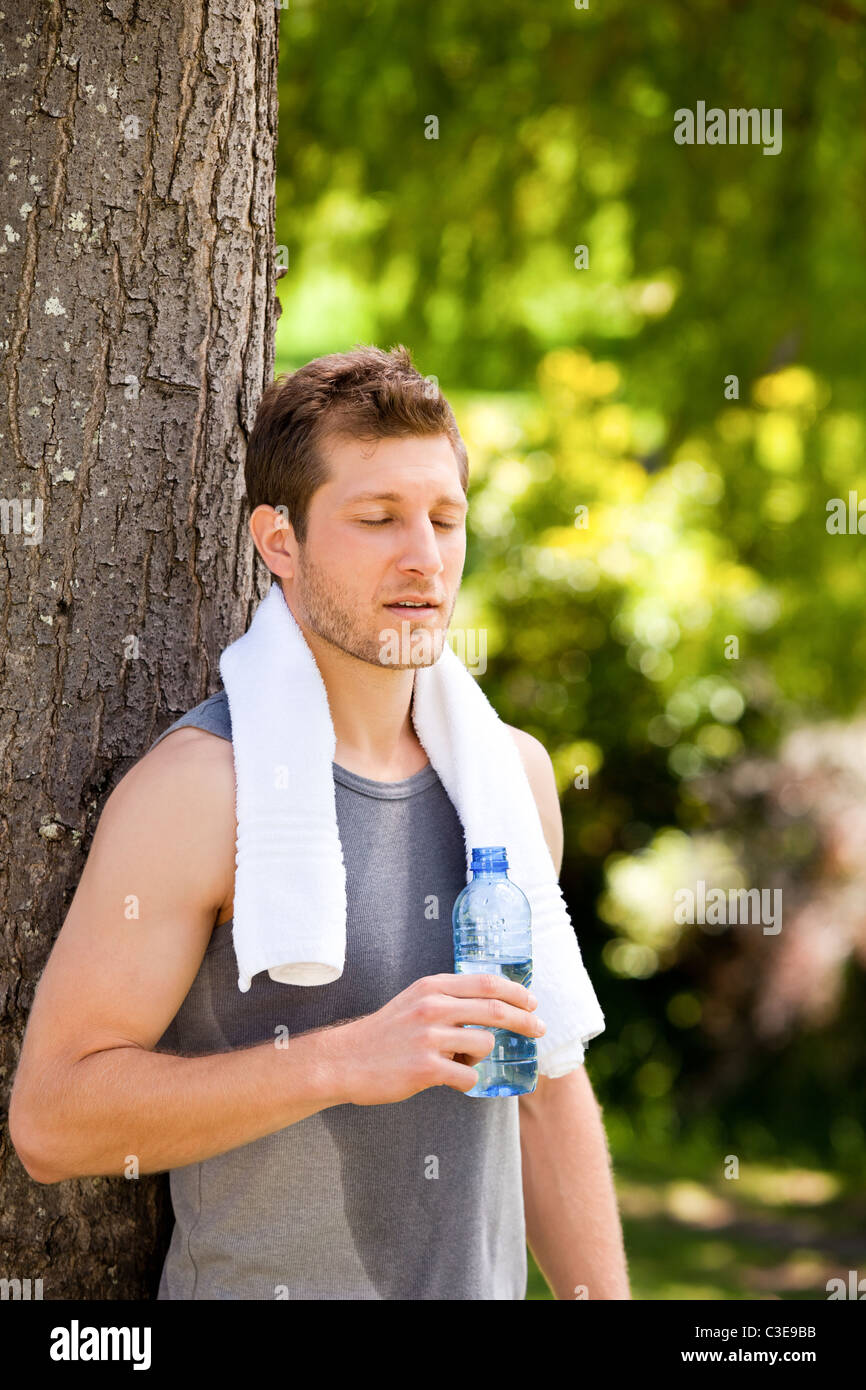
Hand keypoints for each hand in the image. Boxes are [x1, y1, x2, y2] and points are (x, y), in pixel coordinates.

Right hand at [329, 971, 544, 1105]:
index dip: (516, 992)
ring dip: (480, 1057)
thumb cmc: (386, 1033)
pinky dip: (466, 1079)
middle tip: (539, 1029)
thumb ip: (448, 997)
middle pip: (494, 1009)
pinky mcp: (425, 1069)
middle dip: (524, 1020)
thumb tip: (492, 1002)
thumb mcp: (415, 1001)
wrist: (346, 1060)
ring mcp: (429, 1038)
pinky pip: (468, 1076)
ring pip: (484, 1045)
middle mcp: (432, 1007)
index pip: (486, 983)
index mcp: (431, 987)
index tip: (532, 1003)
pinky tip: (448, 1077)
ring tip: (458, 1061)